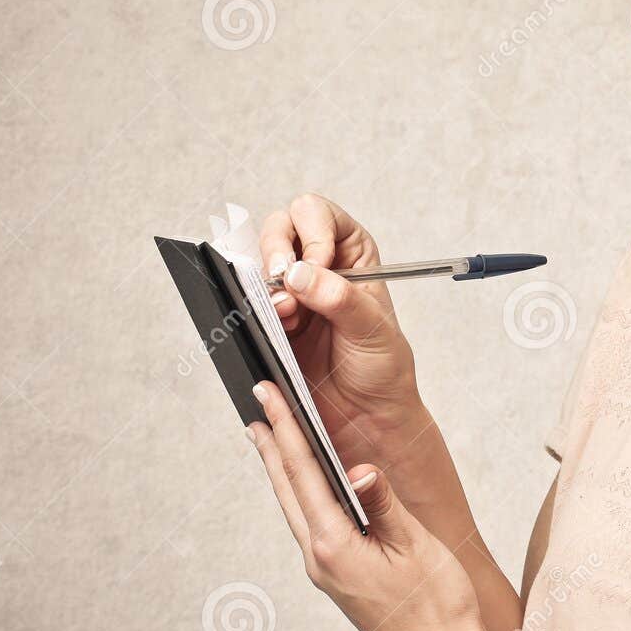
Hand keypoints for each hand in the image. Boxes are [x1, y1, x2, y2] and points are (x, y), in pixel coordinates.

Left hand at [246, 379, 488, 630]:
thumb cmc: (437, 606)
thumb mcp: (415, 547)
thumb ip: (384, 505)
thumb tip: (358, 469)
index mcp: (334, 546)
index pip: (303, 474)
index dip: (286, 429)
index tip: (271, 395)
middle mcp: (320, 559)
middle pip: (286, 489)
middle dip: (271, 443)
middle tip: (256, 402)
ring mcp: (326, 571)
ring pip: (294, 508)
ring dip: (280, 468)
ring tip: (267, 436)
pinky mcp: (339, 577)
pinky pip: (310, 524)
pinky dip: (301, 494)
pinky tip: (306, 486)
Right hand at [259, 193, 427, 478]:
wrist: (366, 416)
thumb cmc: (383, 369)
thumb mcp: (373, 330)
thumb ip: (340, 298)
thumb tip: (300, 273)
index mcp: (352, 253)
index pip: (318, 214)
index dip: (312, 233)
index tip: (317, 266)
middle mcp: (319, 265)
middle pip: (280, 227)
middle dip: (277, 253)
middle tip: (285, 284)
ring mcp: (292, 292)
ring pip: (258, 262)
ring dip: (265, 284)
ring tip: (285, 315)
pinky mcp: (271, 320)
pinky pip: (248, 300)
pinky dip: (254, 309)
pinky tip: (275, 326)